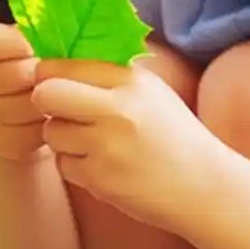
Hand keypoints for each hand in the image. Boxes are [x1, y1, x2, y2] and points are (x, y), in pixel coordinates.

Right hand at [0, 17, 45, 162]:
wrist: (33, 101)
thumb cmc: (38, 55)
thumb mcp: (33, 32)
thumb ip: (35, 21)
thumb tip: (52, 13)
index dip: (10, 43)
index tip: (34, 45)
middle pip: (5, 77)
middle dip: (38, 73)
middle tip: (58, 70)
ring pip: (17, 108)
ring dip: (46, 100)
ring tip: (59, 91)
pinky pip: (22, 136)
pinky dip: (44, 127)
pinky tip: (52, 115)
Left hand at [31, 58, 222, 228]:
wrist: (204, 187)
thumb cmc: (172, 135)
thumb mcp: (150, 92)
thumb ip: (108, 75)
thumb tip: (56, 62)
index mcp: (131, 81)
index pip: (64, 66)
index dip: (50, 75)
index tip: (55, 82)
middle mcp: (118, 109)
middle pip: (46, 94)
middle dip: (45, 102)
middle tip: (61, 111)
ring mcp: (107, 146)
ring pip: (51, 132)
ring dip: (63, 138)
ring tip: (94, 143)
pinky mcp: (100, 179)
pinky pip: (63, 164)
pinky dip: (76, 166)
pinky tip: (104, 166)